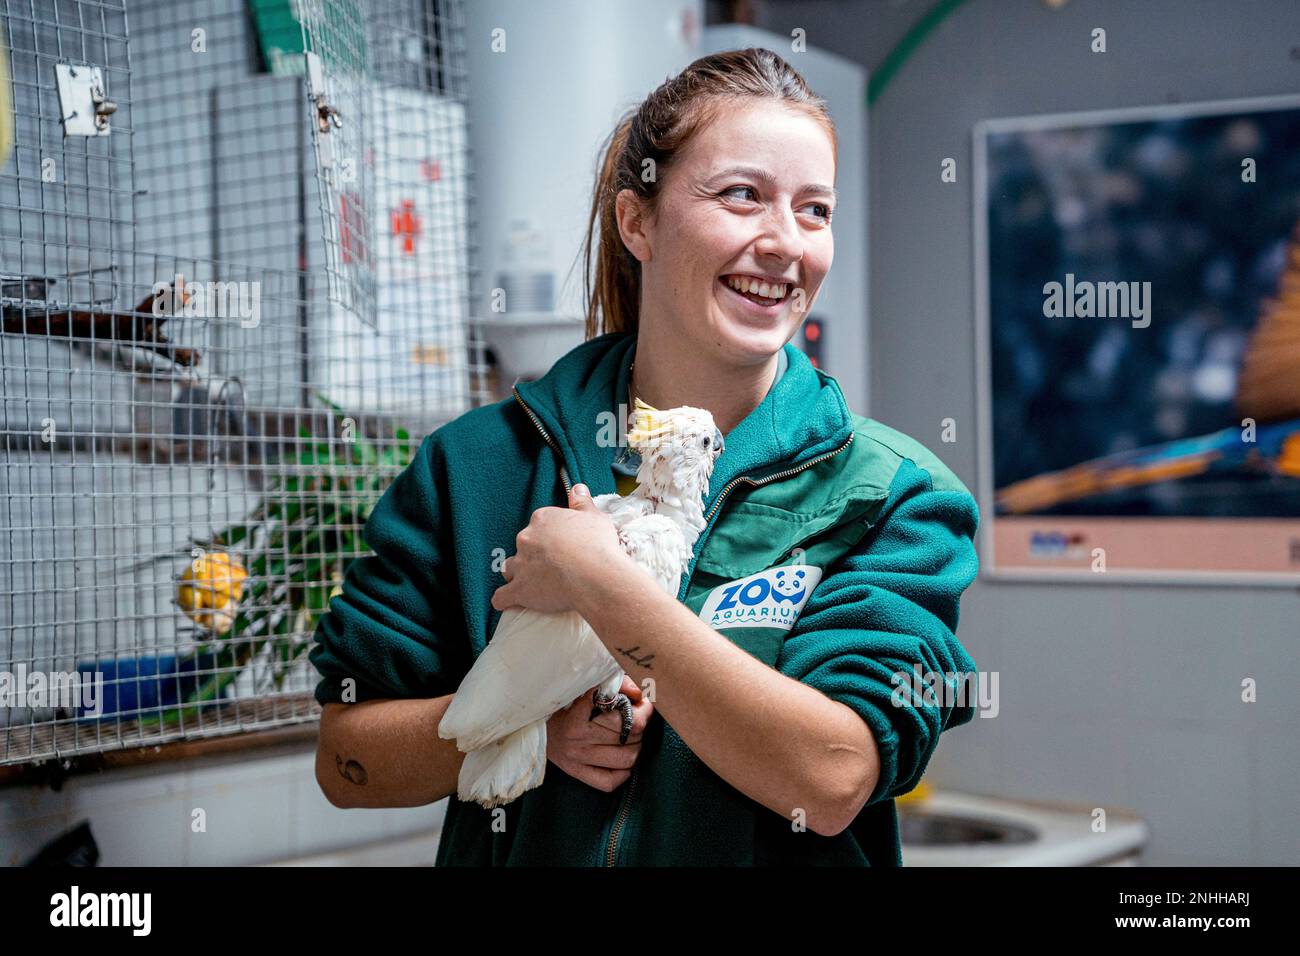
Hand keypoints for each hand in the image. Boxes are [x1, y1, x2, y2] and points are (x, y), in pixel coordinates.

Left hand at [490, 484, 626, 614]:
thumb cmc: (597, 545)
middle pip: (523, 546)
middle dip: (534, 556)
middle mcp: (526, 539)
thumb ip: (582, 502)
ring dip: (518, 575)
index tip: (562, 546)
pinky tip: (508, 602)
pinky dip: (504, 600)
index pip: (538, 525)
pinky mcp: (520, 589)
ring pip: (510, 569)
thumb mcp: (595, 517)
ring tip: (535, 584)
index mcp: (542, 519)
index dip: (550, 537)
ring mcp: (521, 565)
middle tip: (555, 567)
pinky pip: (501, 597)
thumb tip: (577, 488)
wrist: (595, 576)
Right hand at [546, 676, 653, 791]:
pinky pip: (609, 782)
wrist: (532, 723)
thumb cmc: (562, 702)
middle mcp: (578, 741)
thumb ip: (613, 684)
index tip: (642, 702)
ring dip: (636, 746)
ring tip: (631, 737)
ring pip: (626, 759)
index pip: (625, 719)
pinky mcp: (577, 773)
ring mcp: (578, 760)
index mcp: (579, 718)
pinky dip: (623, 772)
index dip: (642, 710)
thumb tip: (638, 693)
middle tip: (638, 717)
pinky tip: (622, 760)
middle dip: (640, 724)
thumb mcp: (583, 687)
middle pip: (628, 736)